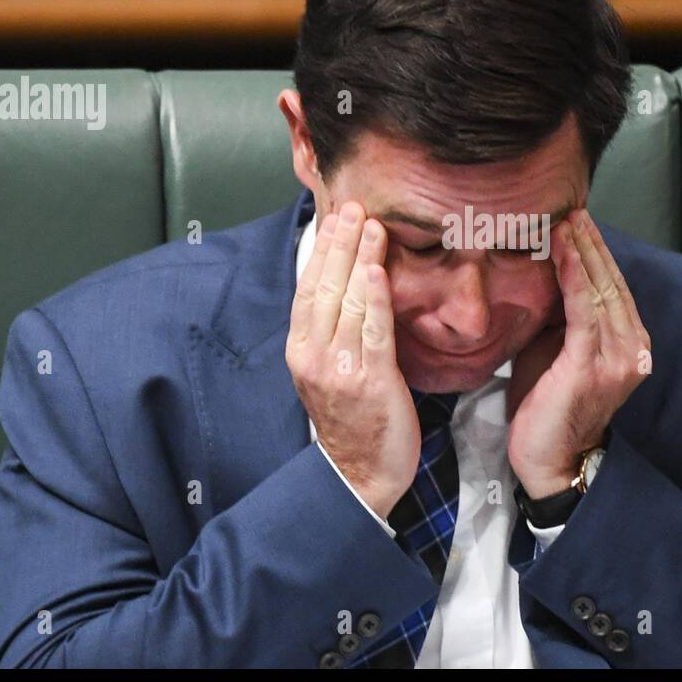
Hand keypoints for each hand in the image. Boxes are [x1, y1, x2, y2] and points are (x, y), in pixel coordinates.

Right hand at [285, 201, 418, 519]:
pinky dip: (376, 298)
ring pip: (348, 303)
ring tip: (372, 226)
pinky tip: (380, 270)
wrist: (359, 475)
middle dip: (340, 244)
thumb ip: (334, 330)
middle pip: (324, 288)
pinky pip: (372, 332)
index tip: (335, 216)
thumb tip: (350, 283)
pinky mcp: (370, 381)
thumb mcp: (330, 370)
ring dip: (361, 260)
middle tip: (354, 206)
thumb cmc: (352, 419)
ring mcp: (339, 369)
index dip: (322, 251)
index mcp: (301, 350)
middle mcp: (313, 356)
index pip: (309, 289)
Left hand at [506, 209, 650, 498]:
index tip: (577, 218)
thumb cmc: (547, 405)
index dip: (596, 251)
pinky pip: (584, 310)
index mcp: (628, 342)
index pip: (613, 285)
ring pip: (601, 289)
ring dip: (582, 250)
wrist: (551, 460)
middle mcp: (632, 347)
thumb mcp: (556, 349)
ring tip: (565, 219)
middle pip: (611, 281)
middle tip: (570, 206)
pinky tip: (563, 250)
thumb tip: (542, 271)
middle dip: (591, 241)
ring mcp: (618, 357)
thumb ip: (559, 315)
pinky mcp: (593, 365)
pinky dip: (573, 275)